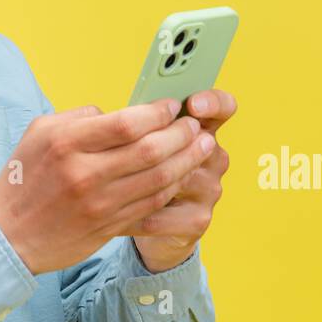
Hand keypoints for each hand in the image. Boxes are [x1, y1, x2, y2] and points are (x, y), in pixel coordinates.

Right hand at [0, 98, 211, 275]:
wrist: (7, 234)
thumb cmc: (24, 176)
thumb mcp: (40, 131)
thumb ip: (80, 116)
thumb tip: (118, 112)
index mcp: (67, 143)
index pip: (127, 122)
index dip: (158, 112)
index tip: (173, 106)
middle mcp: (85, 174)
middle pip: (150, 151)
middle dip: (181, 135)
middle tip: (195, 125)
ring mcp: (99, 204)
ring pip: (158, 180)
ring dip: (187, 161)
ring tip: (202, 147)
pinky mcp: (108, 227)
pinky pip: (151, 206)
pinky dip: (173, 189)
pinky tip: (183, 175)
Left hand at [130, 88, 235, 271]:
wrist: (145, 218)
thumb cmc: (140, 166)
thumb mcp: (138, 138)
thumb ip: (130, 122)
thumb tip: (97, 113)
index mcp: (203, 128)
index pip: (223, 107)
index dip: (213, 103)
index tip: (193, 105)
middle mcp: (214, 157)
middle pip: (200, 143)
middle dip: (166, 141)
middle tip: (135, 142)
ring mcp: (210, 189)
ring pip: (179, 177)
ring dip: (146, 178)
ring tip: (114, 178)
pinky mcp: (198, 218)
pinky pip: (164, 211)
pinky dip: (137, 210)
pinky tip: (115, 207)